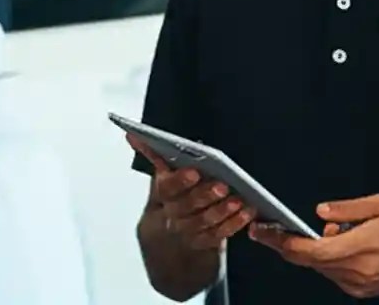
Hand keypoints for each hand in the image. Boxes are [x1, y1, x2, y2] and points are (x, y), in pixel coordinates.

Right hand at [127, 134, 256, 250]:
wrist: (169, 238)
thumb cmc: (172, 197)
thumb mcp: (162, 178)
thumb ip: (155, 157)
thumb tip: (132, 135)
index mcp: (161, 194)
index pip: (166, 188)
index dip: (179, 181)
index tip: (194, 172)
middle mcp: (171, 215)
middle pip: (185, 207)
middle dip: (204, 195)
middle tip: (222, 186)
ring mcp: (187, 232)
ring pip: (203, 223)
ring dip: (222, 211)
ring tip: (239, 200)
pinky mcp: (203, 243)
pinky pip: (218, 236)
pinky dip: (233, 224)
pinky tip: (246, 213)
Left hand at [249, 193, 378, 298]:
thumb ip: (347, 208)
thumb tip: (320, 212)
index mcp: (359, 247)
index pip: (309, 250)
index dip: (282, 242)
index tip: (264, 231)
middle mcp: (355, 271)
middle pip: (308, 261)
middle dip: (288, 244)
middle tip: (271, 228)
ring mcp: (357, 284)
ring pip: (319, 267)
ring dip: (313, 250)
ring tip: (334, 230)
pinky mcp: (360, 290)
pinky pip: (332, 273)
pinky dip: (328, 258)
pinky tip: (343, 243)